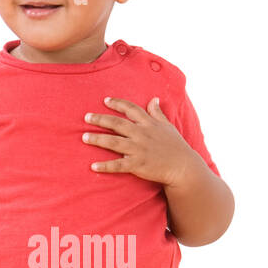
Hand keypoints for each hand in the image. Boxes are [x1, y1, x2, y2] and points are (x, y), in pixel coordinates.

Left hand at [82, 95, 197, 187]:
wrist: (183, 167)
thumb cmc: (176, 147)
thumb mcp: (168, 126)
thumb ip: (158, 113)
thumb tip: (154, 99)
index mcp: (149, 124)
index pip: (131, 109)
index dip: (118, 104)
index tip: (105, 100)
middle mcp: (141, 134)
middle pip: (117, 123)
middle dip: (100, 119)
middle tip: (86, 117)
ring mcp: (138, 149)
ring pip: (114, 142)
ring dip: (97, 139)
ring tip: (84, 137)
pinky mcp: (137, 165)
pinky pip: (118, 165)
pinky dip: (105, 166)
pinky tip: (93, 167)